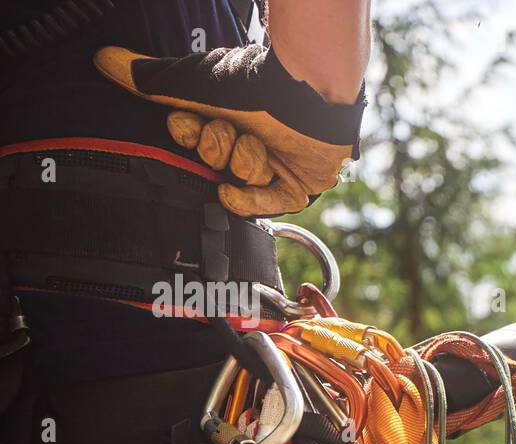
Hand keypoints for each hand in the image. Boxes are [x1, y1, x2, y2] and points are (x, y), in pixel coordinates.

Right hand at [93, 45, 363, 217]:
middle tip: (233, 129)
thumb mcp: (192, 84)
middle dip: (220, 147)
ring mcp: (271, 163)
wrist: (308, 100)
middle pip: (212, 161)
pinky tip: (238, 189)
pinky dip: (253, 200)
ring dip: (247, 161)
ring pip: (240, 180)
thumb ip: (148, 79)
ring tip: (261, 143)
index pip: (188, 139)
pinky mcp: (296, 185)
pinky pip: (266, 207)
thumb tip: (103, 59)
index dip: (188, 136)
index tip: (193, 123)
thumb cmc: (254, 84)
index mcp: (220, 114)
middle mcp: (244, 139)